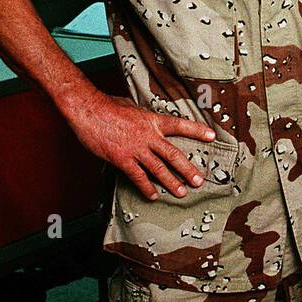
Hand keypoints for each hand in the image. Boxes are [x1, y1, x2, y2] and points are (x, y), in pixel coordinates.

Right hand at [66, 90, 217, 200]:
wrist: (89, 110)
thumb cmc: (107, 105)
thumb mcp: (131, 106)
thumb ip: (141, 115)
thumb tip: (143, 116)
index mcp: (152, 120)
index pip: (179, 125)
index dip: (197, 131)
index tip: (211, 136)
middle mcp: (148, 135)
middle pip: (174, 154)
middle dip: (188, 169)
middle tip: (199, 180)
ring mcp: (136, 148)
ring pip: (159, 169)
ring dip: (172, 182)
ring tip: (181, 192)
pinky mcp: (123, 159)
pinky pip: (138, 176)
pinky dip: (147, 187)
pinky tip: (153, 195)